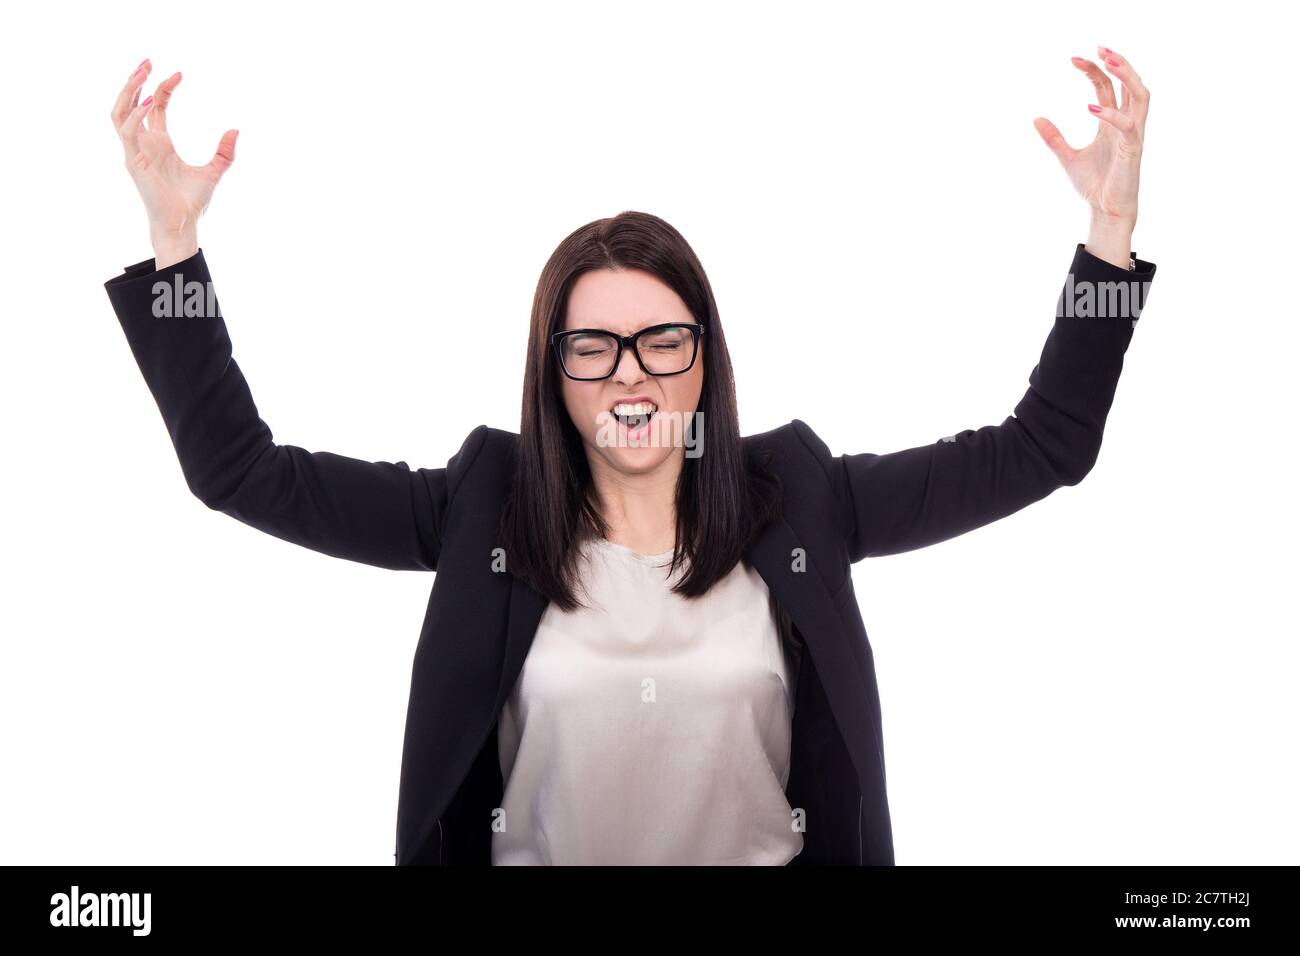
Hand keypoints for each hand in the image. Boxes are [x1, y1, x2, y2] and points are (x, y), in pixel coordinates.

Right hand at [110, 59, 237, 264]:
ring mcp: (136, 151)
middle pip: (130, 103)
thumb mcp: (214, 172)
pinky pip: (127, 132)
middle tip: (147, 60)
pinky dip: (136, 116)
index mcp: (160, 143)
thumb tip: (236, 130)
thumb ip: (224, 153)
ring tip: (143, 72)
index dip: (163, 87)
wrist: (183, 225)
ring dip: (128, 91)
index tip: (179, 73)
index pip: (155, 107)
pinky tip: (151, 103)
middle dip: (135, 81)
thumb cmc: (192, 202)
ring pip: (120, 113)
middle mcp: (144, 143)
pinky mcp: (133, 162)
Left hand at [1033, 46, 1149, 229]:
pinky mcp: (1133, 150)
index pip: (1107, 87)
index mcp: (1111, 123)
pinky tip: (1090, 107)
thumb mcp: (1067, 158)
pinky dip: (1112, 114)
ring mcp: (1132, 135)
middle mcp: (1126, 124)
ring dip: (1128, 76)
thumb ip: (1054, 139)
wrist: (1104, 211)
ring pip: (1141, 96)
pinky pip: (1128, 126)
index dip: (1094, 70)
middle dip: (1117, 63)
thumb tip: (1035, 118)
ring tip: (1109, 62)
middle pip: (1128, 84)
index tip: (1074, 59)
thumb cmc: (1094, 185)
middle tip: (1100, 48)